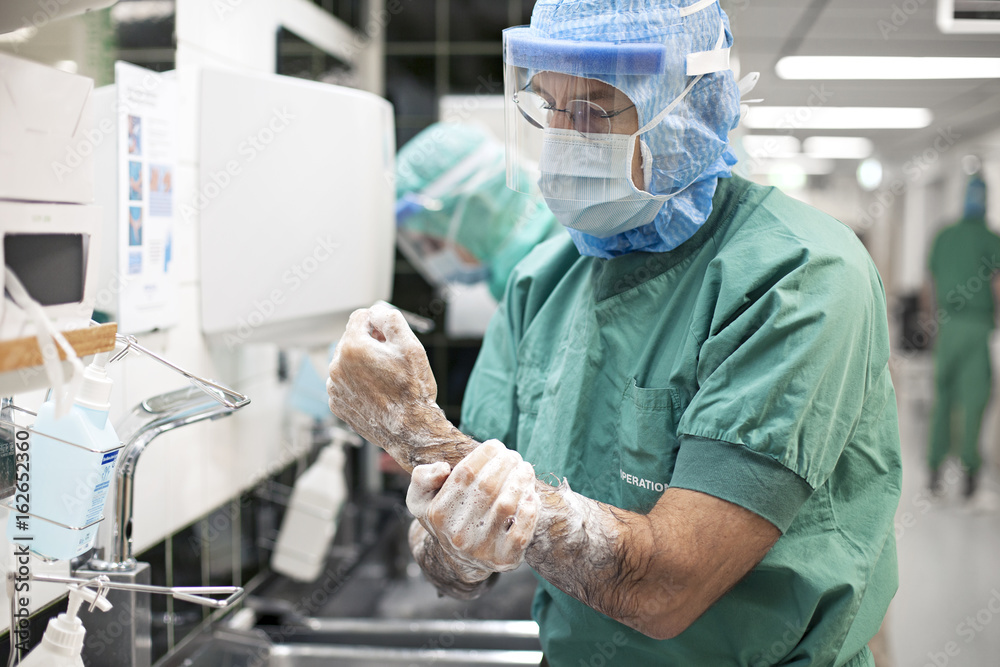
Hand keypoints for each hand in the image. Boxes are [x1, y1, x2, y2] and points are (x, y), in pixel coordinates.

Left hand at [327, 304, 448, 468]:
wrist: (411, 430)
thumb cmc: (413, 390)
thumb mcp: (410, 345)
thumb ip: (390, 319)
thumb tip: (375, 311)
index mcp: (352, 347)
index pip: (360, 317)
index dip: (379, 323)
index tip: (389, 337)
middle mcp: (336, 366)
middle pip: (352, 339)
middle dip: (370, 343)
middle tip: (392, 360)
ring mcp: (334, 387)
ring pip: (348, 362)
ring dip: (363, 364)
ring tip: (386, 380)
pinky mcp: (337, 404)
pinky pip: (345, 383)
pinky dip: (358, 383)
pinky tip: (377, 393)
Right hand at [407, 440, 538, 573]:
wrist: (461, 560)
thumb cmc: (446, 517)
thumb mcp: (421, 498)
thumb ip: (422, 478)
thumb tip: (443, 468)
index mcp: (438, 514)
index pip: (465, 474)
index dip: (485, 455)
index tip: (496, 445)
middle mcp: (458, 534)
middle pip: (488, 486)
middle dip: (505, 464)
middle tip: (513, 455)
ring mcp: (482, 550)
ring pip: (506, 505)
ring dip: (520, 481)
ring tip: (525, 469)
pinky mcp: (505, 560)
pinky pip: (521, 533)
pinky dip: (530, 511)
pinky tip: (531, 495)